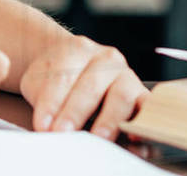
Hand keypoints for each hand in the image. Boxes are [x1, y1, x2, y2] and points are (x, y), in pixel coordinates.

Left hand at [19, 34, 147, 141]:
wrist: (73, 66)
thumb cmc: (55, 77)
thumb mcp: (39, 81)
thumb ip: (42, 101)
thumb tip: (46, 126)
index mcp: (77, 49)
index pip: (63, 77)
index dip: (51, 103)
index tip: (42, 125)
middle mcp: (106, 59)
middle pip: (91, 86)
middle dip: (75, 112)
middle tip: (62, 133)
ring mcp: (126, 76)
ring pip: (122, 95)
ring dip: (109, 119)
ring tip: (97, 138)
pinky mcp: (141, 95)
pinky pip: (147, 107)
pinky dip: (142, 122)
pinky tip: (132, 136)